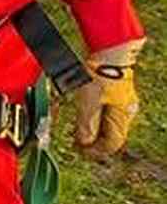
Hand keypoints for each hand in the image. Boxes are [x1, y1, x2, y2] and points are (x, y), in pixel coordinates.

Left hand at [74, 39, 144, 157]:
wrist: (110, 52)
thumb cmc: (102, 74)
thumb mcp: (89, 101)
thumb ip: (87, 124)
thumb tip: (84, 142)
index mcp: (122, 117)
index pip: (112, 144)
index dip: (95, 151)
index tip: (80, 151)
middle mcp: (125, 112)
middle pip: (110, 135)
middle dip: (93, 141)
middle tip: (77, 143)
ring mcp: (122, 102)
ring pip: (108, 124)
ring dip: (93, 129)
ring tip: (78, 131)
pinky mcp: (115, 92)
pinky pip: (105, 112)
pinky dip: (94, 117)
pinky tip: (84, 115)